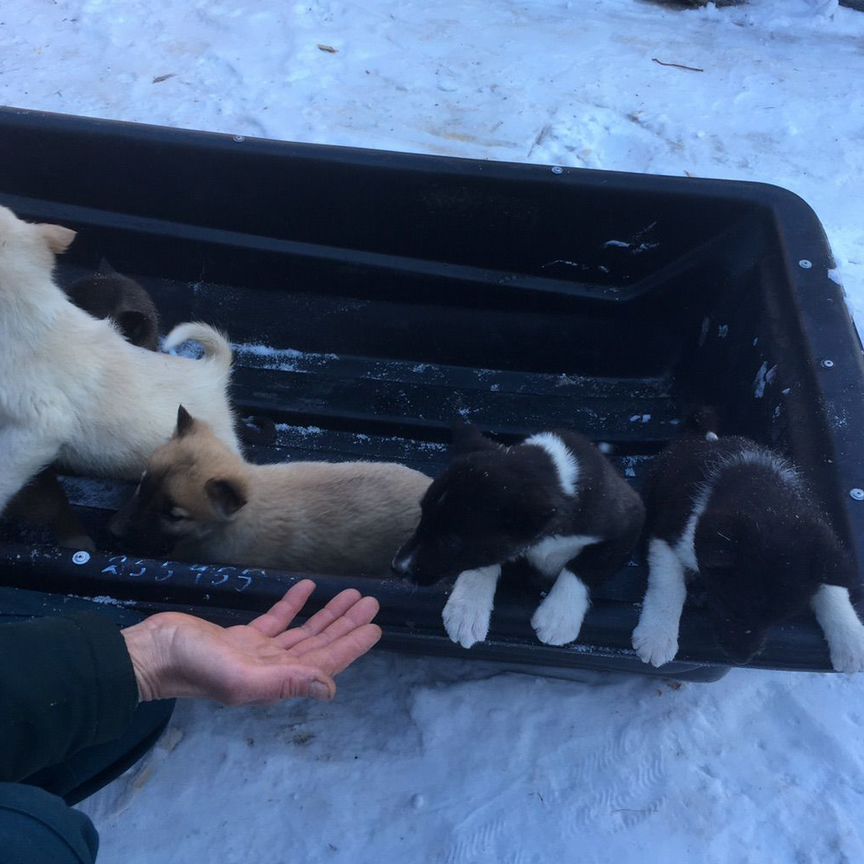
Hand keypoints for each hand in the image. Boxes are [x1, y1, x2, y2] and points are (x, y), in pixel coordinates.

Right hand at [121, 580, 381, 703]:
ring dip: (327, 614)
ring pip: (303, 632)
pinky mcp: (240, 636)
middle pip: (320, 645)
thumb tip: (331, 688)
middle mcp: (272, 669)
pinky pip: (276, 619)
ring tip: (351, 594)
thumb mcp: (244, 678)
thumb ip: (288, 682)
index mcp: (277, 681)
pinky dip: (293, 604)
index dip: (352, 645)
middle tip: (372, 603)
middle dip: (346, 624)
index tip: (375, 627)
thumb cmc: (197, 665)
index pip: (325, 662)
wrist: (154, 651)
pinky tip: (308, 588)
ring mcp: (257, 652)